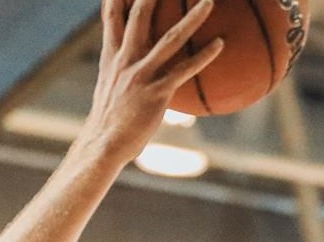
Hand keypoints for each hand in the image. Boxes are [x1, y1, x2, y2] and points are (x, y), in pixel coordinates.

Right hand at [78, 0, 225, 166]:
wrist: (103, 146)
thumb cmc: (110, 122)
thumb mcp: (109, 90)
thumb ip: (121, 72)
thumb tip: (133, 69)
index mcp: (112, 58)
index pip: (113, 18)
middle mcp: (125, 61)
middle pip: (139, 16)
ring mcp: (140, 75)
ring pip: (169, 39)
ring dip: (192, 18)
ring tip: (209, 2)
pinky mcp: (156, 93)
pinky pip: (183, 70)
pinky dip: (203, 56)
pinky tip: (220, 44)